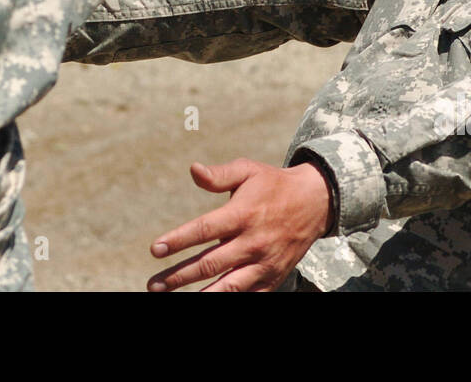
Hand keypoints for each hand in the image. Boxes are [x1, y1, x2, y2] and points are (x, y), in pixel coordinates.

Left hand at [147, 158, 332, 291]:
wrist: (316, 202)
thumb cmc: (273, 184)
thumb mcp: (248, 170)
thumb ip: (220, 175)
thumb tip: (193, 170)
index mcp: (243, 214)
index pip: (205, 230)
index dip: (178, 240)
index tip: (155, 249)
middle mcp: (253, 242)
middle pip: (210, 264)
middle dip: (178, 276)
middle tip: (153, 285)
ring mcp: (264, 263)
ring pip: (228, 286)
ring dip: (200, 296)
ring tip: (173, 301)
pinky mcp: (273, 278)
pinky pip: (249, 296)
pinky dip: (229, 300)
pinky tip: (208, 301)